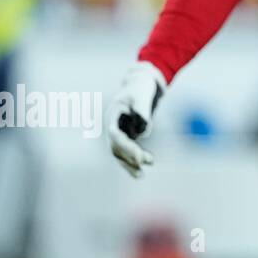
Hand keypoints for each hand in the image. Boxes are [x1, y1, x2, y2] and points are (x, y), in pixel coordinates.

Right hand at [107, 62, 166, 177]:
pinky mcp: (126, 134)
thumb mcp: (142, 95)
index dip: (126, 148)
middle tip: (144, 166)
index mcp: (113, 114)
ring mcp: (118, 130)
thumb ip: (142, 111)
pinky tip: (140, 169)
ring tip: (140, 175)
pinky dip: (132, 160)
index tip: (139, 157)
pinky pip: (126, 150)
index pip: (116, 135)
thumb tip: (143, 132)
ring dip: (129, 163)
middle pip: (115, 147)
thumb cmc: (141, 87)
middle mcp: (113, 125)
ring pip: (119, 152)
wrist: (141, 82)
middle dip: (128, 158)